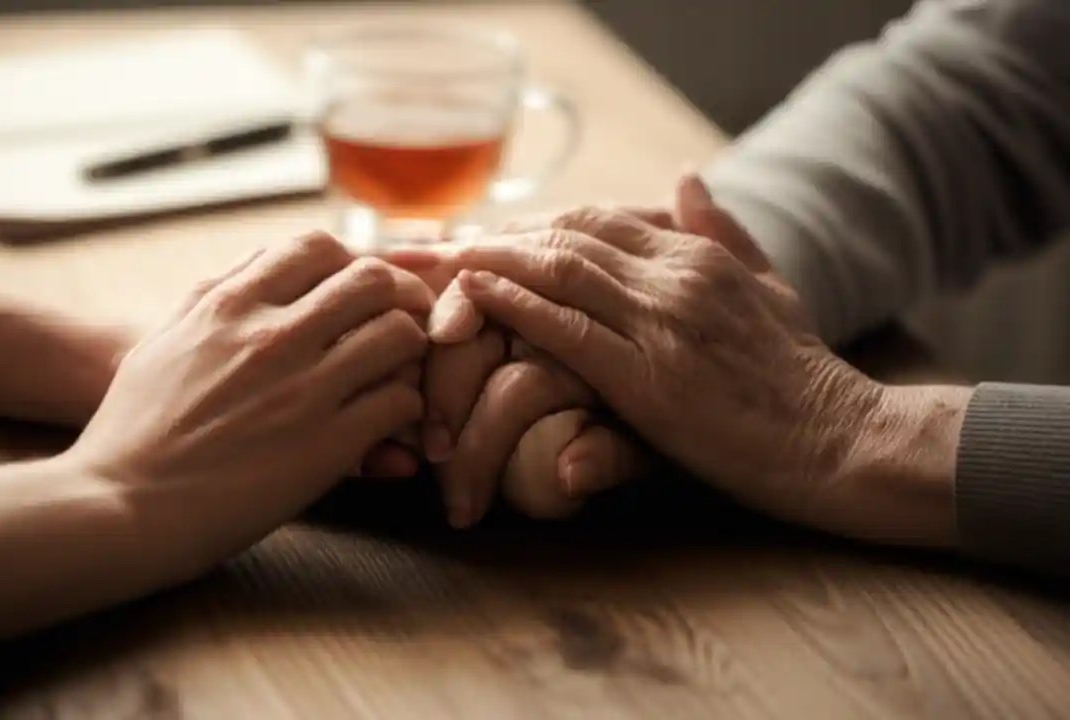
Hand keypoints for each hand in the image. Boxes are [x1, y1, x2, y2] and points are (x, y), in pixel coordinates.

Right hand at [66, 232, 432, 577]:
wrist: (121, 508)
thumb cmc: (131, 432)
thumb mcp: (161, 343)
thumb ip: (209, 299)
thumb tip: (253, 268)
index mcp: (229, 305)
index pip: (316, 247)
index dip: (350, 260)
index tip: (359, 286)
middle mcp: (272, 336)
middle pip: (372, 279)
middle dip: (400, 293)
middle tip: (408, 319)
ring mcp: (304, 389)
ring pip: (399, 335)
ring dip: (411, 349)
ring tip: (403, 371)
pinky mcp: (328, 446)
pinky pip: (399, 403)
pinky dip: (406, 407)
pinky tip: (392, 421)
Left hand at [435, 175, 966, 545]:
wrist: (841, 439)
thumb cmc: (801, 373)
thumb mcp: (770, 285)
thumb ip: (722, 231)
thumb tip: (686, 177)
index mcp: (696, 256)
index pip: (594, 220)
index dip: (530, 225)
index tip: (481, 235)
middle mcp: (674, 276)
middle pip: (563, 236)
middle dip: (492, 239)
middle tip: (435, 246)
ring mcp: (662, 322)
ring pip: (558, 271)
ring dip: (488, 262)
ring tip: (434, 262)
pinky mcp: (650, 378)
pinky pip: (567, 328)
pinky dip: (514, 304)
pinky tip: (473, 293)